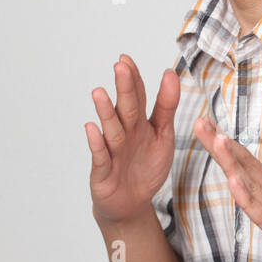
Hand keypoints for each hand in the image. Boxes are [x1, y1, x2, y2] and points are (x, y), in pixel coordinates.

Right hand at [85, 56, 179, 225]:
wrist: (132, 203)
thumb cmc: (146, 166)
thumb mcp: (163, 135)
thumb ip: (167, 106)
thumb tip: (170, 73)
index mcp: (139, 123)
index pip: (137, 97)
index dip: (134, 79)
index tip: (127, 58)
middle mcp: (124, 133)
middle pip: (126, 109)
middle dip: (124, 88)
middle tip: (120, 66)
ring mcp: (112, 151)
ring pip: (111, 130)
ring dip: (106, 112)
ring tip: (100, 92)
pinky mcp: (104, 171)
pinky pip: (101, 156)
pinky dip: (96, 143)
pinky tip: (91, 129)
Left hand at [193, 115, 261, 261]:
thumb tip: (242, 185)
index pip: (247, 162)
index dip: (224, 143)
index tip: (205, 124)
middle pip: (245, 166)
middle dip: (220, 144)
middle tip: (200, 121)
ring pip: (251, 183)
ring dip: (232, 161)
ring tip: (216, 139)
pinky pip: (261, 212)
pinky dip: (246, 196)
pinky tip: (233, 181)